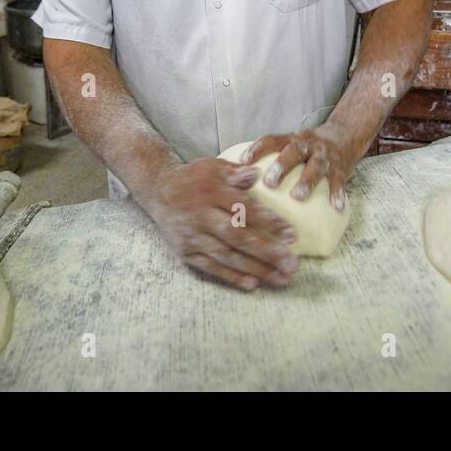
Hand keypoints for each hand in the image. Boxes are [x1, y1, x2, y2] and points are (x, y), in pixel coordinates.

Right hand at [146, 156, 299, 290]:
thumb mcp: (214, 167)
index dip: (268, 222)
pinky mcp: (185, 252)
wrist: (158, 191)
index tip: (292, 235)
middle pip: (237, 236)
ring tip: (281, 279)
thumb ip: (236, 171)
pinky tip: (253, 284)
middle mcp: (201, 215)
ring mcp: (192, 236)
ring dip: (255, 269)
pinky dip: (231, 276)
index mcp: (212, 191)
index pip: (244, 208)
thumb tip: (257, 173)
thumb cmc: (196, 179)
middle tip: (292, 265)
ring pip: (226, 256)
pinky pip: (211, 267)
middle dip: (267, 252)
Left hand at [243, 123, 360, 212]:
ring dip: (307, 180)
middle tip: (269, 183)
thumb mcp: (292, 147)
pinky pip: (338, 179)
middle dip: (281, 166)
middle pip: (293, 151)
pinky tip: (335, 207)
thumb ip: (274, 159)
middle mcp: (307, 144)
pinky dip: (337, 192)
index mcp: (291, 140)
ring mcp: (324, 154)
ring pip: (316, 165)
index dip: (257, 149)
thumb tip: (244, 180)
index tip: (243, 162)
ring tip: (299, 196)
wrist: (344, 136)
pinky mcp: (340, 166)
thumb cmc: (308, 150)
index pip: (271, 140)